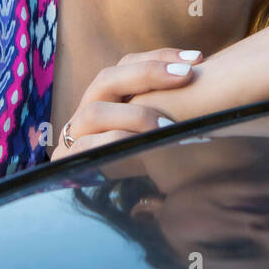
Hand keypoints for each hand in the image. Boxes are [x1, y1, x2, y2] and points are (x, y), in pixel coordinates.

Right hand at [50, 48, 201, 160]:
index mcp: (106, 99)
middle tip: (187, 75)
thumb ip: (168, 109)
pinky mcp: (67, 163)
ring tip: (167, 125)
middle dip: (148, 73)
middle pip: (107, 78)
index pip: (126, 64)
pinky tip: (142, 146)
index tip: (197, 59)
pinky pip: (87, 148)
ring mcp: (73, 137)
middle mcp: (86, 112)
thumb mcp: (156, 133)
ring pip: (95, 113)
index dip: (159, 57)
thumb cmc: (142, 164)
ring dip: (135, 115)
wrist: (96, 211)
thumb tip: (201, 77)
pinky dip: (115, 143)